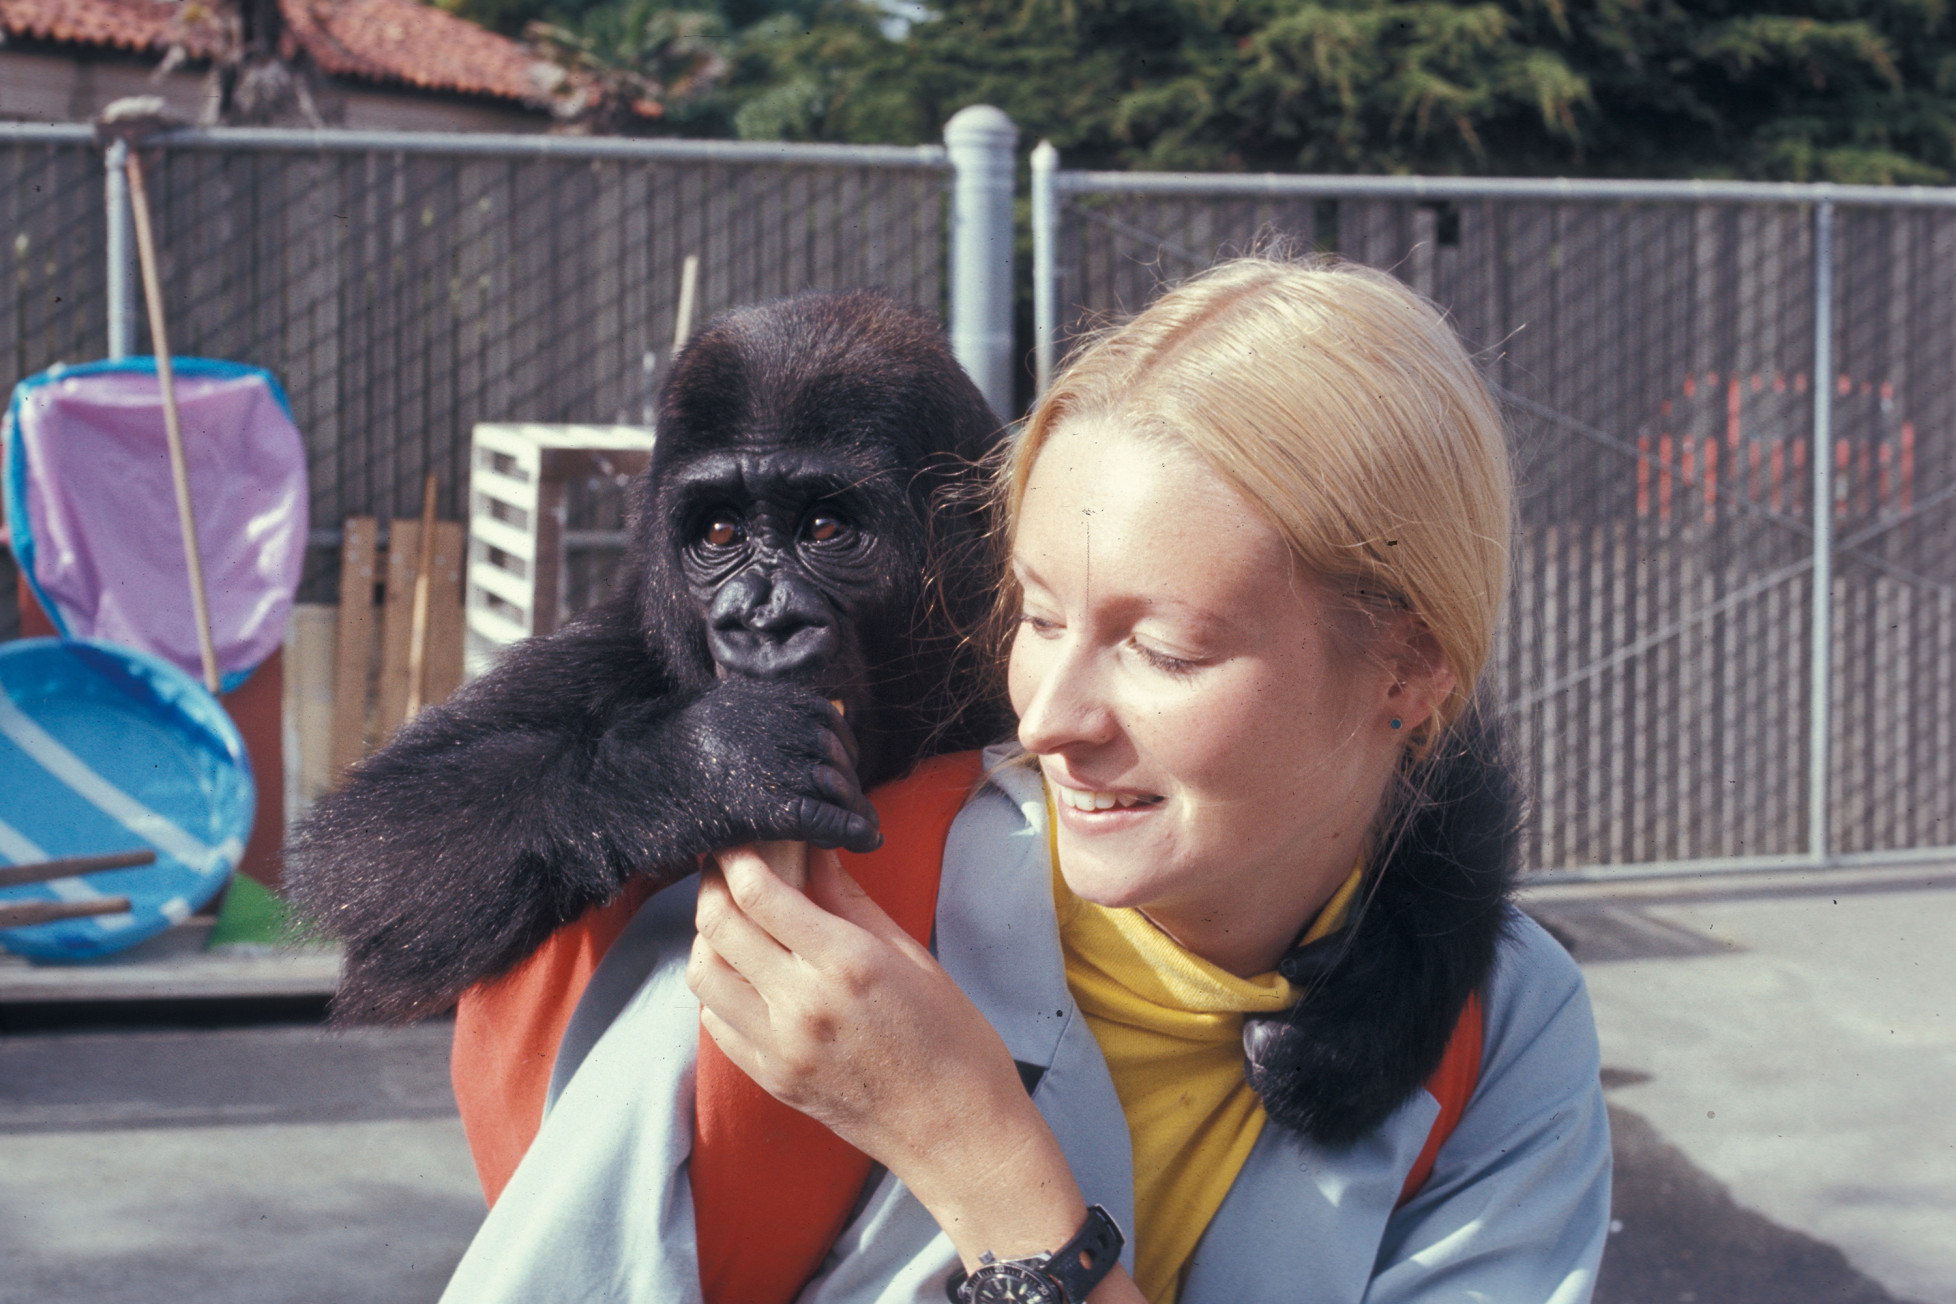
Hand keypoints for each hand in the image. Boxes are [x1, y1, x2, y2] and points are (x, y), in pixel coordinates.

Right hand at [669, 679, 879, 852]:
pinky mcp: (765, 806)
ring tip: (865, 831)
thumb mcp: (717, 712)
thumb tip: (808, 715)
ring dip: (856, 810)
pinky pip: (825, 817)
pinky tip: (863, 843)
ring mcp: (773, 762)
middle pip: (836, 755)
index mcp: (768, 698)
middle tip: (860, 810)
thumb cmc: (665, 756)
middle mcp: (777, 723)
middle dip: (851, 785)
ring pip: (836, 787)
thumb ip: (760, 713)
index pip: (828, 721)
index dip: (842, 750)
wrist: (622, 785)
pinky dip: (850, 830)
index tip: (844, 773)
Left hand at [686, 846, 1107, 1273]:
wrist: (956, 1131)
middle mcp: (803, 1003)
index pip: (759, 893)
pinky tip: (745, 973)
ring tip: (733, 919)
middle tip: (726, 866)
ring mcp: (779, 1047)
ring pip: (702, 973)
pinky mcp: (770, 1078)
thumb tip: (810, 851)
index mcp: (848, 963)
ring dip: (708, 937)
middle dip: (713, 884)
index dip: (739, 856)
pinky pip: (716, 1021)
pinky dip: (718, 987)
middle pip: (717, 926)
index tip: (741, 837)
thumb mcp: (912, 955)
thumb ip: (850, 901)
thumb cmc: (952, 1038)